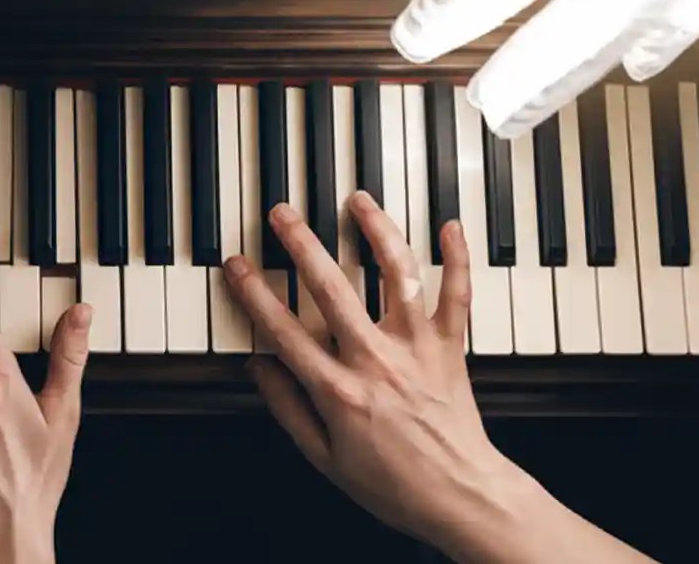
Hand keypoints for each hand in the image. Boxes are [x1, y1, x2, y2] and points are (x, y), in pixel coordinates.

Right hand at [226, 194, 653, 562]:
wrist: (461, 496)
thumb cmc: (394, 484)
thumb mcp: (323, 458)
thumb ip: (288, 408)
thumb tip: (259, 367)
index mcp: (339, 392)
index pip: (284, 331)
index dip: (255, 294)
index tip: (238, 266)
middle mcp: (377, 361)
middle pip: (333, 289)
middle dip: (302, 245)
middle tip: (283, 214)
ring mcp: (417, 349)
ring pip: (397, 276)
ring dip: (377, 232)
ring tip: (358, 201)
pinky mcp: (451, 347)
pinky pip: (458, 295)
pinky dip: (458, 258)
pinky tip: (449, 226)